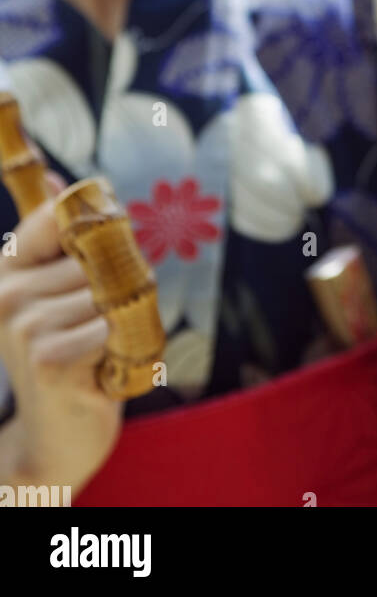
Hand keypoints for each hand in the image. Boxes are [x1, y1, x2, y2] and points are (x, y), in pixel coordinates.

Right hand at [0, 168, 122, 491]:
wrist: (57, 437)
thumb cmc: (73, 354)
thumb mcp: (63, 292)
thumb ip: (64, 239)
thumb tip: (62, 178)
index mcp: (8, 268)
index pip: (63, 213)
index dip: (101, 223)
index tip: (108, 242)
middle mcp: (7, 293)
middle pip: (102, 254)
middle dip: (122, 283)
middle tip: (103, 324)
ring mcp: (24, 327)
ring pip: (113, 290)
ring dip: (126, 318)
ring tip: (103, 349)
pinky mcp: (49, 359)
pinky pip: (115, 326)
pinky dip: (125, 346)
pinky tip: (103, 370)